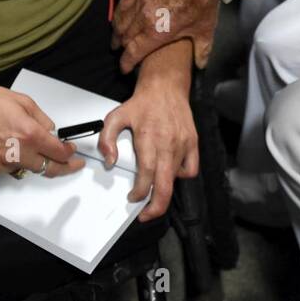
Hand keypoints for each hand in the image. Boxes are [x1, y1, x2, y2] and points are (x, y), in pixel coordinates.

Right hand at [0, 79, 83, 179]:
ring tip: (9, 138)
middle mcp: (15, 153)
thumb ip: (40, 116)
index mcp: (28, 133)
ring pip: (21, 168)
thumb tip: (50, 129)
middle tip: (67, 164)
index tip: (72, 154)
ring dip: (24, 159)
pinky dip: (2, 160)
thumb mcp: (18, 99)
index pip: (58, 152)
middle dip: (60, 166)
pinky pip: (1, 170)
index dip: (69, 154)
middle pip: (46, 168)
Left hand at [97, 42, 197, 219]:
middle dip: (155, 207)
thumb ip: (107, 140)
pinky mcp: (193, 143)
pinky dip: (181, 176)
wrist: (166, 86)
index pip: (146, 175)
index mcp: (149, 139)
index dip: (139, 192)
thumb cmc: (142, 103)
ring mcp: (183, 144)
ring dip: (164, 189)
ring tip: (154, 189)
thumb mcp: (115, 117)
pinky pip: (190, 169)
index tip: (133, 196)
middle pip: (165, 186)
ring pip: (176, 179)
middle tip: (146, 214)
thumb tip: (109, 161)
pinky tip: (170, 173)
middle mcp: (168, 144)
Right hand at [112, 0, 220, 72]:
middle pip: (125, 38)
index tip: (124, 68)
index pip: (133, 52)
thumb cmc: (202, 3)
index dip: (126, 63)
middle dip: (122, 49)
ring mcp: (140, 2)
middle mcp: (143, 19)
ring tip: (116, 39)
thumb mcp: (204, 31)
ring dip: (117, 33)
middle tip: (122, 53)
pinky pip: (122, 4)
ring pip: (120, 22)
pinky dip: (118, 14)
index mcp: (156, 33)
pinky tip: (119, 17)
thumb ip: (201, 51)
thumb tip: (200, 65)